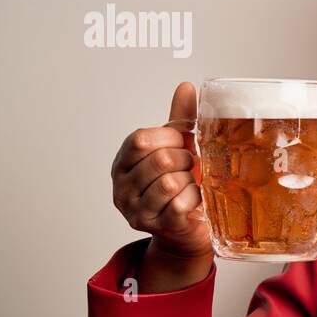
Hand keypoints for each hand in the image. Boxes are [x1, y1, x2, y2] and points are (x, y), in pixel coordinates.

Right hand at [110, 81, 212, 260]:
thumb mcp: (177, 147)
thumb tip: (186, 86)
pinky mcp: (156, 228)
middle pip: (159, 160)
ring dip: (190, 181)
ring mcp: (136, 211)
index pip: (140, 139)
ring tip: (190, 185)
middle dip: (184, 160)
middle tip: (189, 167)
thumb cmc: (182, 184)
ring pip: (170, 182)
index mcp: (122, 163)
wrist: (187, 231)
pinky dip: (195, 199)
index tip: (180, 144)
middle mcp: (122, 188)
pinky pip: (181, 204)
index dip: (168, 138)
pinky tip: (194, 201)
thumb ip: (180, 118)